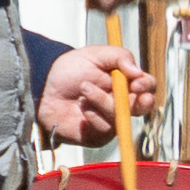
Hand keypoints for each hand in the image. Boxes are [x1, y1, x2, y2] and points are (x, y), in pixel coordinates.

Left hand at [34, 49, 155, 150]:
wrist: (42, 87)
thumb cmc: (68, 70)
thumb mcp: (95, 55)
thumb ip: (121, 57)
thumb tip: (138, 71)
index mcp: (125, 84)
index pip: (147, 87)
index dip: (147, 86)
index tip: (137, 82)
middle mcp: (121, 103)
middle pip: (144, 107)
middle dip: (138, 102)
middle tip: (129, 95)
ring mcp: (110, 120)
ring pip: (122, 116)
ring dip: (104, 101)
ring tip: (84, 89)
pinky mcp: (98, 135)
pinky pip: (106, 129)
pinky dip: (94, 116)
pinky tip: (82, 108)